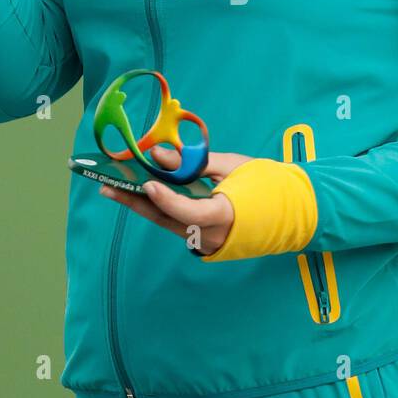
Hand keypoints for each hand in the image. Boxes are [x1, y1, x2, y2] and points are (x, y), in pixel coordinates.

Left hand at [98, 145, 253, 255]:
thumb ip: (194, 162)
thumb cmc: (265, 184)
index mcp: (227, 215)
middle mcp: (213, 235)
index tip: (148, 183)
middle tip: (107, 186)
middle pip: (167, 219)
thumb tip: (157, 156)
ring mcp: (207, 241)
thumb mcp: (232, 166)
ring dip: (140, 204)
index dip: (168, 199)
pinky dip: (157, 207)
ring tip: (114, 188)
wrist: (290, 213)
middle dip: (135, 201)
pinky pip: (175, 223)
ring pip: (167, 222)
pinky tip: (139, 194)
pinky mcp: (203, 239)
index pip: (191, 212)